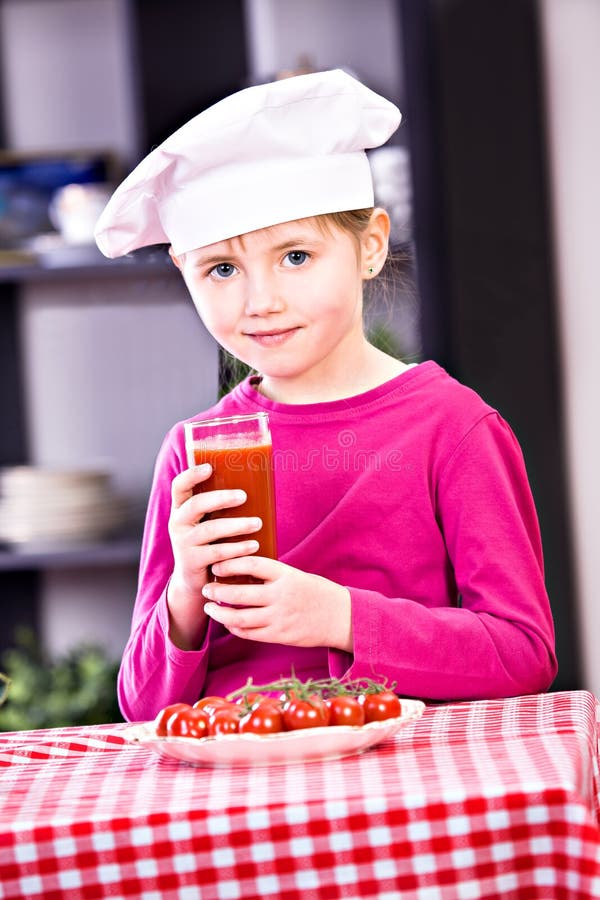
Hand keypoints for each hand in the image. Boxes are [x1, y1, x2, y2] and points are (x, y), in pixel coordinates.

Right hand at [166, 464, 262, 648]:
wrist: (196, 581)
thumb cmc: (210, 542)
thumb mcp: (209, 522)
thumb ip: (220, 507)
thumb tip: (258, 480)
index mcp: (181, 509)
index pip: (179, 486)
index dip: (191, 475)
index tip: (209, 467)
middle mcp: (178, 524)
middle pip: (196, 505)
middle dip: (221, 498)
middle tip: (244, 496)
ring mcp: (183, 544)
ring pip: (210, 529)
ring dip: (236, 525)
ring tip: (257, 523)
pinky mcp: (192, 562)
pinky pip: (217, 553)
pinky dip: (237, 549)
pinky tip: (254, 546)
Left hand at [201, 556, 352, 651]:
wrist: (341, 617)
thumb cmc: (315, 592)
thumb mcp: (295, 575)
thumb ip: (271, 575)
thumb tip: (237, 570)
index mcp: (286, 575)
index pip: (252, 564)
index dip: (230, 564)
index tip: (217, 566)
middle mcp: (282, 596)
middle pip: (240, 593)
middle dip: (217, 591)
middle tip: (206, 588)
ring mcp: (280, 618)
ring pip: (240, 618)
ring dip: (220, 613)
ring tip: (210, 607)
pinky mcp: (280, 636)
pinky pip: (250, 633)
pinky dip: (234, 628)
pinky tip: (228, 622)